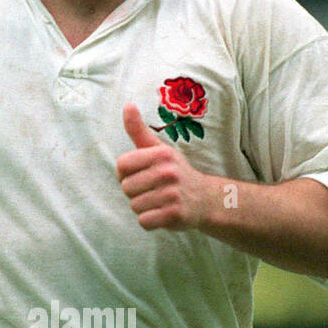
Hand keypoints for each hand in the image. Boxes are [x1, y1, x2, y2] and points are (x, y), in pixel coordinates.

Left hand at [116, 103, 209, 230]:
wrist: (205, 199)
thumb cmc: (175, 172)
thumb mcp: (159, 149)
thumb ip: (139, 130)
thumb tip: (127, 105)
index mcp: (161, 154)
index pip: (121, 165)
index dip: (125, 174)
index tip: (140, 175)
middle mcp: (168, 172)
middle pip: (126, 188)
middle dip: (135, 192)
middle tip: (153, 190)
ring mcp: (172, 194)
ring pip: (134, 206)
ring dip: (143, 207)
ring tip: (159, 201)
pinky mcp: (174, 215)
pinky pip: (144, 221)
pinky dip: (150, 221)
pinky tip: (162, 213)